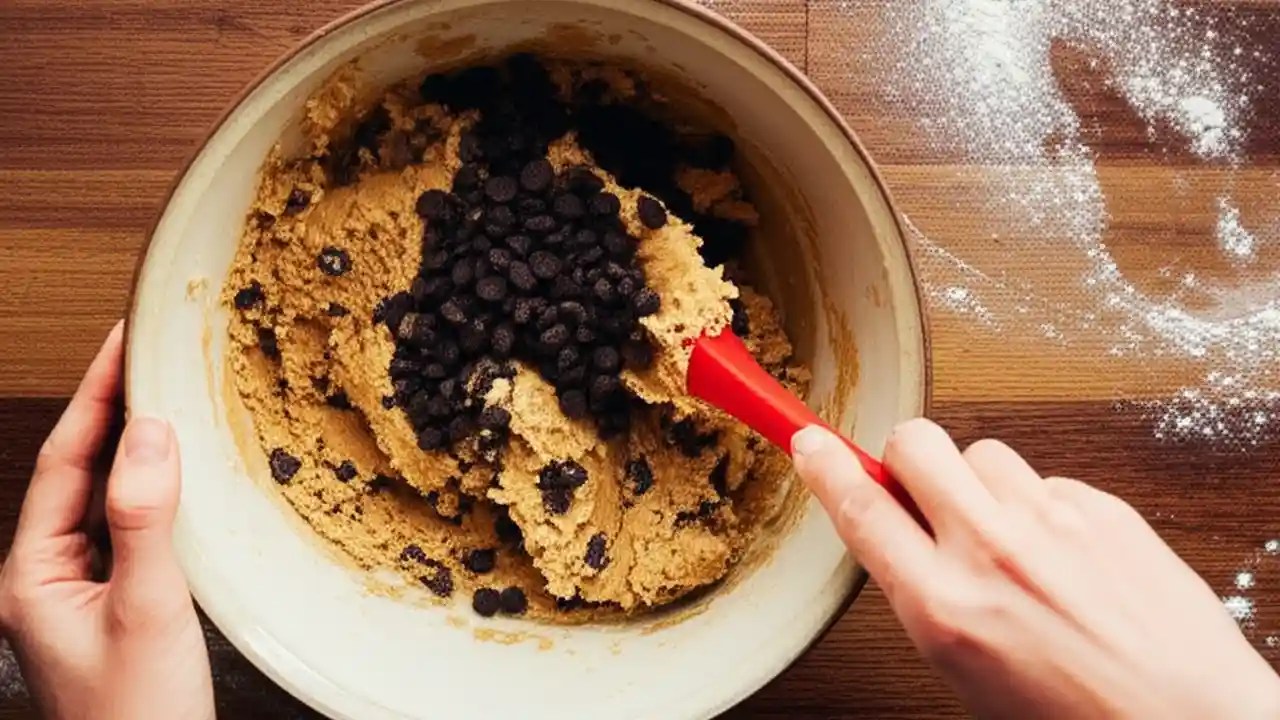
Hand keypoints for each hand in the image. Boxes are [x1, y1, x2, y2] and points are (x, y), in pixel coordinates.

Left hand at [0, 322, 213, 719]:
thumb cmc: (138, 716)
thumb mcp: (146, 609)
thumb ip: (143, 518)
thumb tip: (149, 433)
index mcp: (33, 573)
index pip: (64, 458)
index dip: (97, 392)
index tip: (126, 339)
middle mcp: (48, 578)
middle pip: (78, 471)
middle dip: (113, 409)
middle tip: (151, 353)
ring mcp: (81, 594)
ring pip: (104, 499)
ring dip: (134, 448)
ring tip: (169, 397)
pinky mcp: (118, 608)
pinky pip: (130, 529)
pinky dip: (155, 492)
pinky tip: (184, 479)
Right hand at [792, 420, 1279, 718]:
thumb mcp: (965, 672)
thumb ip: (926, 595)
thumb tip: (903, 537)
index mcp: (944, 607)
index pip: (860, 508)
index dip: (824, 466)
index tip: (811, 443)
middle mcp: (992, 552)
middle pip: (915, 443)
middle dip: (905, 456)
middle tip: (917, 485)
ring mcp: (1052, 522)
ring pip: (984, 453)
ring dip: (980, 485)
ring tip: (1007, 536)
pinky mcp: (1104, 509)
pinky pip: (1048, 479)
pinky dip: (1043, 507)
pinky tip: (1062, 553)